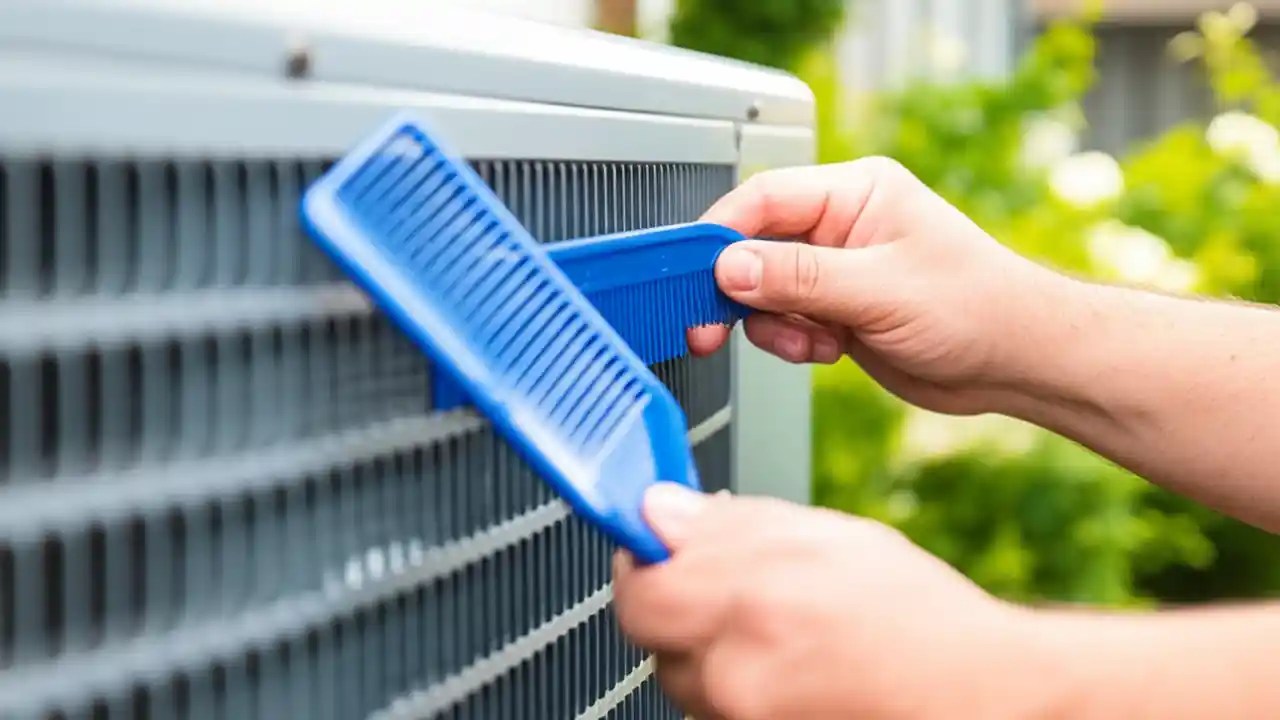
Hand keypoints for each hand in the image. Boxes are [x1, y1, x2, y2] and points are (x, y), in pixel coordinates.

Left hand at [613, 485, 1061, 719]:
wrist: (979, 697)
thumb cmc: (917, 617)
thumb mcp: (826, 537)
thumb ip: (727, 525)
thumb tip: (657, 512)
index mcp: (749, 606)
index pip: (636, 592)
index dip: (641, 563)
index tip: (656, 549)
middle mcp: (735, 676)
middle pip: (653, 636)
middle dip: (678, 605)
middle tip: (731, 586)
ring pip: (683, 675)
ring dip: (708, 648)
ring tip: (777, 630)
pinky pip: (714, 707)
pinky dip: (733, 684)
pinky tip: (785, 664)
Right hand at [688, 158, 1068, 414]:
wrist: (1016, 360)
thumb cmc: (976, 307)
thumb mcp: (881, 290)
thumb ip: (800, 277)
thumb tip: (731, 268)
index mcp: (855, 193)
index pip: (764, 199)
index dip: (721, 234)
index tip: (691, 271)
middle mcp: (840, 226)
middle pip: (755, 247)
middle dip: (736, 289)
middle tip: (710, 326)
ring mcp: (836, 270)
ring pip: (764, 291)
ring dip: (773, 325)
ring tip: (813, 342)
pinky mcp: (836, 310)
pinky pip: (785, 322)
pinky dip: (793, 342)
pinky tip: (827, 351)